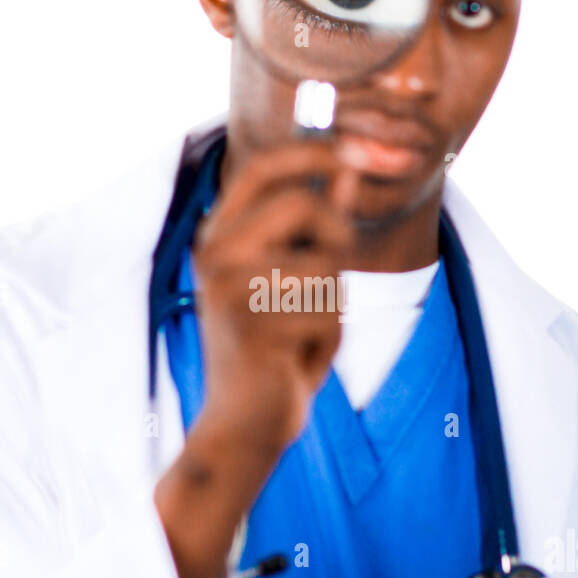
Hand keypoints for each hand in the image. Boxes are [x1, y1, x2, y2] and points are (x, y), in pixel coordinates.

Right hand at [154, 136, 357, 577]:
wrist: (243, 427)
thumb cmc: (274, 352)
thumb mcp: (298, 281)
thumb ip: (321, 226)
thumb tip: (350, 169)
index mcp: (219, 236)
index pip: (264, 166)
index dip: (318, 151)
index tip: (362, 150)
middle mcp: (214, 253)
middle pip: (308, 204)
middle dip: (339, 239)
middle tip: (327, 286)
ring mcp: (229, 288)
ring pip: (326, 262)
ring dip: (333, 302)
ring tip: (304, 333)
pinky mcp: (252, 324)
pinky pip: (327, 309)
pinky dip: (328, 337)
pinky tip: (297, 359)